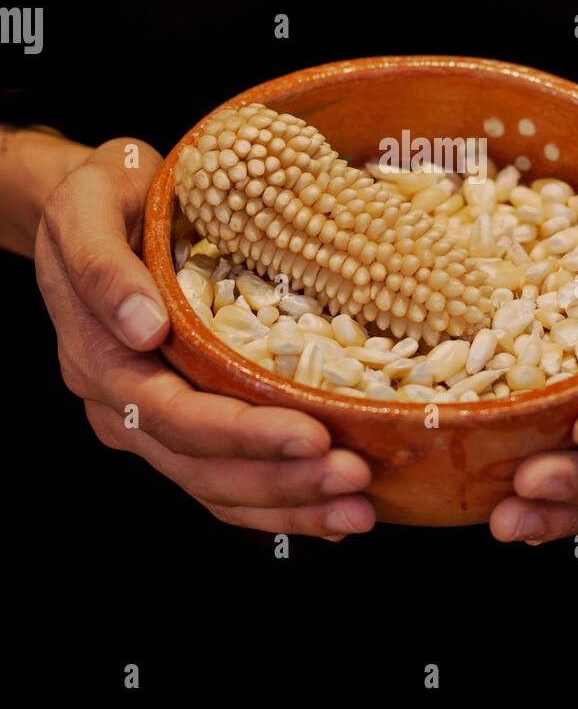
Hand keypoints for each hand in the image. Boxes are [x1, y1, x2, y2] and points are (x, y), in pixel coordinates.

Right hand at [35, 138, 374, 539]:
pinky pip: (224, 478)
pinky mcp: (179, 421)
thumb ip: (104, 267)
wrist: (92, 204)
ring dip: (289, 505)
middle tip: (356, 481)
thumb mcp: (88, 203)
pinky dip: (277, 503)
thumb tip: (144, 327)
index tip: (313, 436)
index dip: (243, 434)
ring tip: (357, 513)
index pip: (173, 414)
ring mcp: (148, 420)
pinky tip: (328, 513)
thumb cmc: (101, 194)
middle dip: (282, 481)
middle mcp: (119, 402)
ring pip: (216, 486)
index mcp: (98, 355)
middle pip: (201, 466)